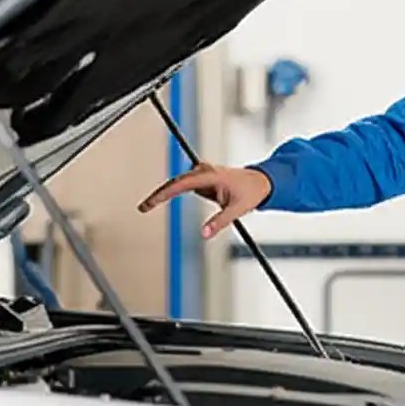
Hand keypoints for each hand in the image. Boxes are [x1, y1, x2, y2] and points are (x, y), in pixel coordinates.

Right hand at [137, 163, 271, 238]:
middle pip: (175, 183)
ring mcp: (202, 173)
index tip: (150, 203)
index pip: (181, 184)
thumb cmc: (252, 192)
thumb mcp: (238, 209)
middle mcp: (204, 171)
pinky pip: (183, 186)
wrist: (261, 181)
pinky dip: (171, 193)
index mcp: (211, 175)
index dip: (163, 194)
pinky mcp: (202, 178)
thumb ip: (220, 222)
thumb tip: (204, 234)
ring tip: (146, 206)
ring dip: (164, 194)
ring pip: (177, 184)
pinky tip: (158, 200)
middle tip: (143, 208)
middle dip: (158, 195)